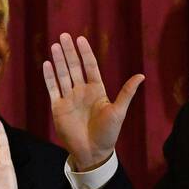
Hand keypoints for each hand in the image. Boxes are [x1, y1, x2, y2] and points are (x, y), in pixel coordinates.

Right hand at [43, 33, 143, 171]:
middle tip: (64, 36)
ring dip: (59, 61)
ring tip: (55, 45)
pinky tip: (47, 64)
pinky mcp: (58, 107)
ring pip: (62, 75)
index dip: (85, 53)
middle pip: (74, 67)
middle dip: (69, 52)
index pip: (89, 67)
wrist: (93, 152)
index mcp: (97, 90)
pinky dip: (49, 77)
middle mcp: (82, 91)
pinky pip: (52, 89)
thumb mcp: (119, 111)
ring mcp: (69, 98)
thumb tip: (141, 76)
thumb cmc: (108, 133)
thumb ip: (127, 92)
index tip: (80, 39)